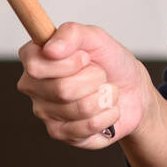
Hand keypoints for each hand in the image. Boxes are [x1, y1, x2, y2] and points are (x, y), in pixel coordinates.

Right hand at [16, 22, 154, 148]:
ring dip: (105, 96)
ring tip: (103, 91)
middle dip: (95, 79)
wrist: (132, 90)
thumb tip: (50, 48)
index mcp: (35, 58)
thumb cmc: (110, 62)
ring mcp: (44, 112)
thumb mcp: (97, 38)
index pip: (35, 65)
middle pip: (63, 89)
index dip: (68, 63)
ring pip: (80, 109)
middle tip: (99, 74)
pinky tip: (105, 109)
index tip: (85, 57)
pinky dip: (108, 114)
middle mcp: (33, 86)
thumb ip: (72, 33)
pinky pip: (88, 126)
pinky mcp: (60, 133)